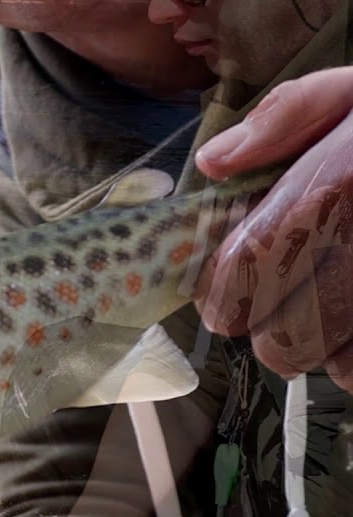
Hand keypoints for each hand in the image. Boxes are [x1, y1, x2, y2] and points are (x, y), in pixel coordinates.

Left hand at [195, 66, 352, 389]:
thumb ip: (284, 120)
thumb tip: (215, 162)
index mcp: (329, 194)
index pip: (239, 276)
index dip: (222, 291)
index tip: (226, 285)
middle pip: (277, 341)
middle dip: (268, 327)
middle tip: (281, 297)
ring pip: (326, 366)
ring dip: (318, 346)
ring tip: (332, 303)